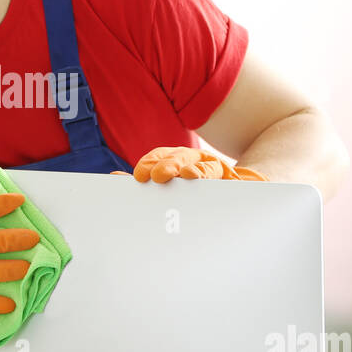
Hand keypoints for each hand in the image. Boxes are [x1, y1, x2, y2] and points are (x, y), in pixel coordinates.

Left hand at [111, 146, 266, 182]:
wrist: (237, 195)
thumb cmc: (194, 192)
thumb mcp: (170, 184)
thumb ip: (145, 182)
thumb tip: (114, 177)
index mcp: (176, 160)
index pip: (161, 156)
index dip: (149, 163)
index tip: (139, 176)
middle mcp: (194, 159)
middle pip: (179, 157)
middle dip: (168, 165)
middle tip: (157, 176)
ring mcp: (214, 168)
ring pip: (201, 166)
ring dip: (192, 170)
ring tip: (185, 176)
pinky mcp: (230, 179)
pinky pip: (220, 177)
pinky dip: (211, 178)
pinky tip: (202, 181)